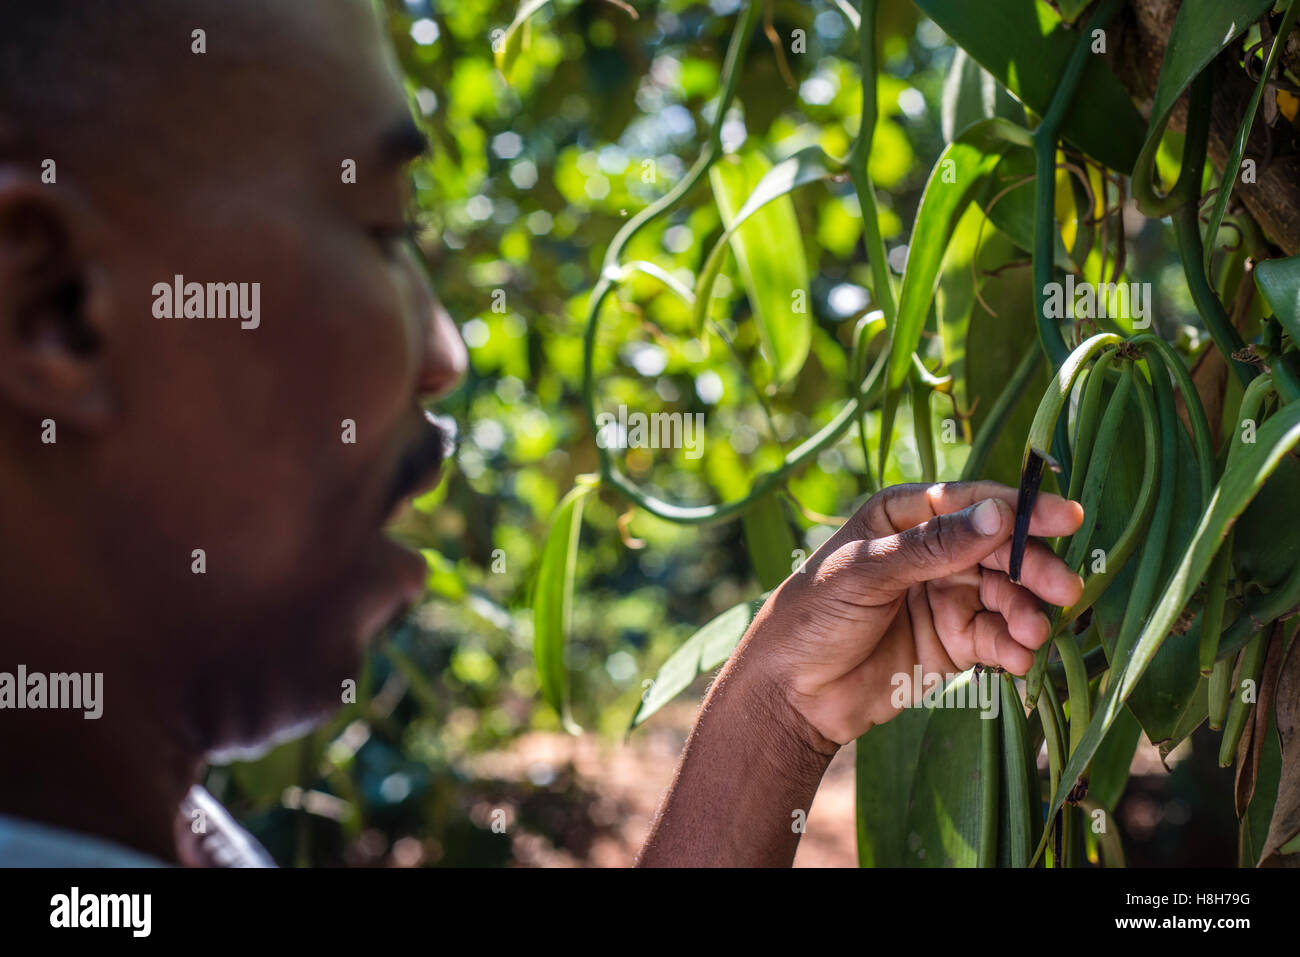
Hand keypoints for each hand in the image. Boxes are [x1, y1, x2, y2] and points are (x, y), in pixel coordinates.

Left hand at [738, 481, 1085, 751]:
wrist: (791, 693)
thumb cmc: (812, 615)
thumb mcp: (867, 572)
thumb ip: (932, 547)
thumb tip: (998, 516)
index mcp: (904, 515)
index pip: (973, 503)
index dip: (1021, 509)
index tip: (1066, 517)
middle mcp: (933, 550)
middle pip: (1000, 549)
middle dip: (1033, 568)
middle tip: (1063, 589)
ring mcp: (946, 595)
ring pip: (1006, 594)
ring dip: (1027, 612)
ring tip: (1032, 634)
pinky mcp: (955, 641)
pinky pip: (997, 636)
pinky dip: (1014, 646)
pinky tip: (1019, 659)